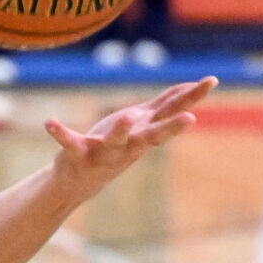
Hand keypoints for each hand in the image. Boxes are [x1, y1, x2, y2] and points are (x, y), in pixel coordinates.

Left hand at [46, 77, 215, 187]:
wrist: (80, 182)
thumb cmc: (114, 146)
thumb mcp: (141, 125)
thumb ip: (163, 106)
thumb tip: (188, 85)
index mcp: (143, 133)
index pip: (172, 113)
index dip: (192, 97)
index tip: (211, 81)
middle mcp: (129, 145)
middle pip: (154, 136)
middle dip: (172, 128)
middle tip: (191, 119)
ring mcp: (104, 152)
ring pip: (115, 142)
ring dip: (120, 131)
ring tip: (126, 116)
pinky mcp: (78, 154)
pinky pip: (69, 142)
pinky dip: (60, 133)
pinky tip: (50, 122)